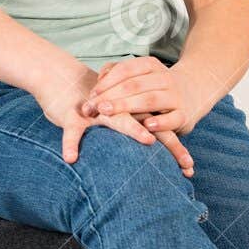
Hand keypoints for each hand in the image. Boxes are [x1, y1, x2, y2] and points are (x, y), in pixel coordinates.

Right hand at [35, 72, 194, 175]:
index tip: (190, 168)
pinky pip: (72, 131)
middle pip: (151, 128)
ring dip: (134, 129)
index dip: (175, 148)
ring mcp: (99, 111)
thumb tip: (151, 155)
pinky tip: (70, 158)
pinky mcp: (74, 115)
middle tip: (187, 165)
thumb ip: (129, 132)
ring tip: (148, 140)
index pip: (160, 130)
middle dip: (170, 146)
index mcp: (133, 113)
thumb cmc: (90, 107)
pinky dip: (70, 144)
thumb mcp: (113, 119)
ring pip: (119, 121)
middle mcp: (121, 112)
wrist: (58, 79)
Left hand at [81, 56, 211, 135]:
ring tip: (107, 112)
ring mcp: (175, 96)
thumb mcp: (140, 74)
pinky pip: (173, 118)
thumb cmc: (155, 85)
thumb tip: (99, 80)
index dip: (106, 82)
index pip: (125, 70)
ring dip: (126, 106)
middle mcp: (164, 78)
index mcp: (151, 65)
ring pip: (150, 99)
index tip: (90, 95)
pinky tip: (147, 125)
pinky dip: (161, 122)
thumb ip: (117, 73)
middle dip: (110, 97)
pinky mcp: (185, 115)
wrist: (194, 91)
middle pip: (133, 85)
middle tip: (92, 107)